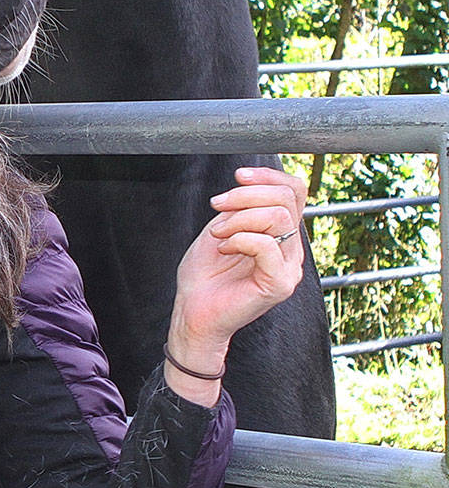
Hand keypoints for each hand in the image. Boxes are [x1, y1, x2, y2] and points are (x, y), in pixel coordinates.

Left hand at [165, 166, 306, 404]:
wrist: (193, 311)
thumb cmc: (204, 274)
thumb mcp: (222, 227)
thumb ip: (241, 207)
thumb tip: (248, 182)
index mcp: (280, 234)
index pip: (295, 191)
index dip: (269, 176)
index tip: (238, 175)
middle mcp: (291, 250)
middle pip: (286, 199)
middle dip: (246, 195)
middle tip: (216, 205)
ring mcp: (288, 268)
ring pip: (278, 217)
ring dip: (239, 217)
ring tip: (218, 233)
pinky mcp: (279, 284)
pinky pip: (267, 245)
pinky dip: (239, 238)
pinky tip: (224, 248)